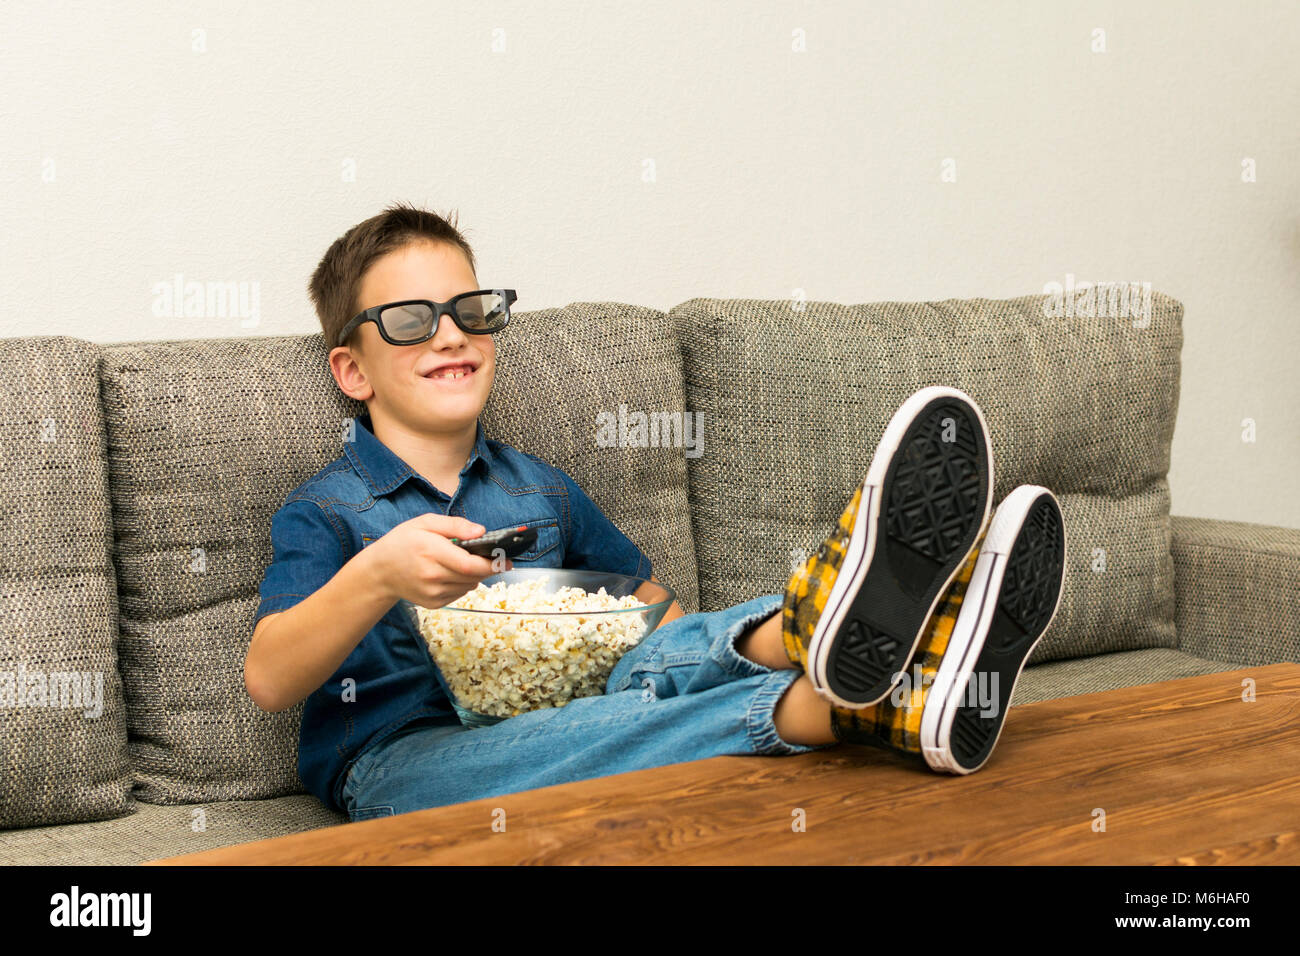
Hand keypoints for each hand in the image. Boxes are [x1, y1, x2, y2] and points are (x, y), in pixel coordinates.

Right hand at [363, 513, 512, 608]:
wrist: (380, 571)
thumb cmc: (403, 542)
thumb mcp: (425, 523)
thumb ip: (455, 525)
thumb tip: (481, 531)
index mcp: (431, 552)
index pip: (470, 565)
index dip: (493, 564)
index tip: (508, 559)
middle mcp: (432, 576)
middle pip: (473, 577)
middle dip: (488, 567)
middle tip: (493, 558)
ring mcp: (433, 593)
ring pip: (469, 586)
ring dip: (474, 575)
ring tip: (463, 562)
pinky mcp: (433, 603)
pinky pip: (460, 593)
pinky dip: (463, 583)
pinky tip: (450, 573)